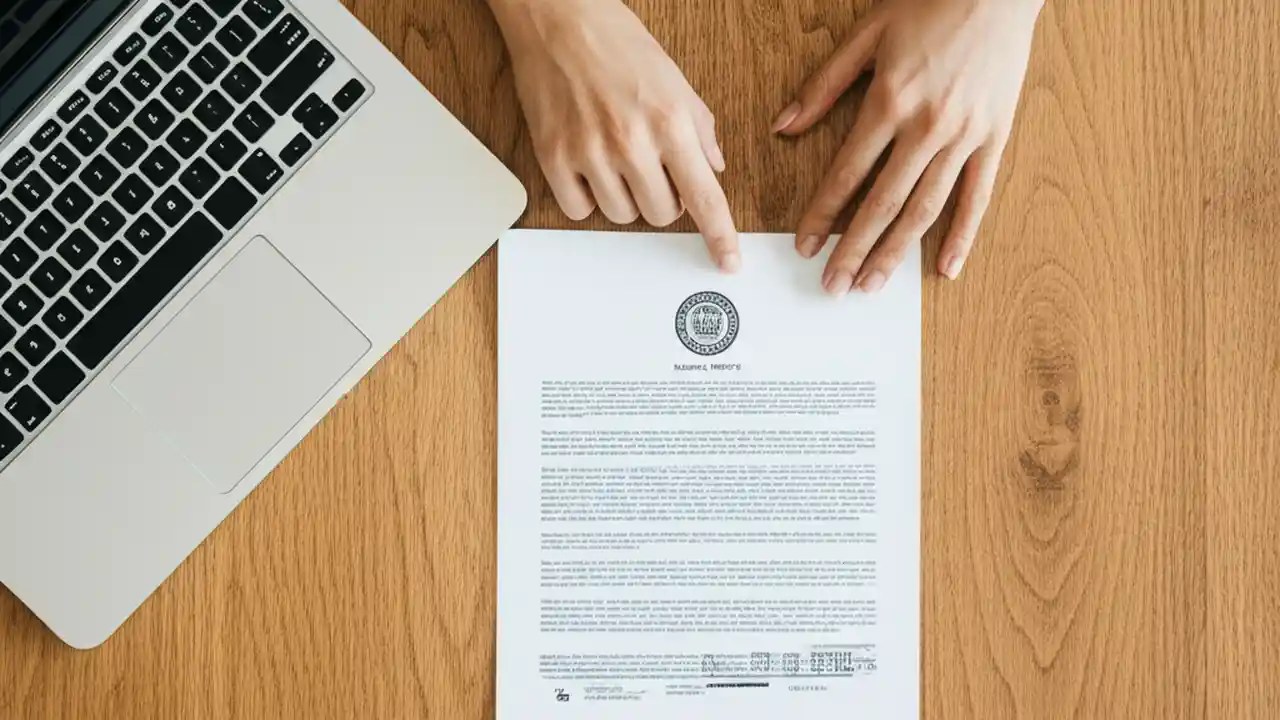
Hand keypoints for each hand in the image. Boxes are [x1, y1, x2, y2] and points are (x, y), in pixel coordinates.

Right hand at [489, 0, 739, 271]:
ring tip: (615, 156)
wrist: (559, 18)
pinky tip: (588, 164)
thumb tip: (712, 171)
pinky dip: (586, 197)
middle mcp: (632, 141)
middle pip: (661, 215)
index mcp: (670, 121)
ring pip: (621, 216)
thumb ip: (700, 130)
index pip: (705, 196)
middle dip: (663, 200)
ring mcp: (590, 152)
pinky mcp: (554, 157)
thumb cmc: (617, 44)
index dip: (719, 236)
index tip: (728, 262)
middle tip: (650, 167)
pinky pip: (579, 209)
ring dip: (625, 197)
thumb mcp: (676, 80)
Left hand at [773, 0, 1043, 293]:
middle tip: (832, 286)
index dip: (822, 215)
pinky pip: (977, 197)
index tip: (805, 246)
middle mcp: (927, 127)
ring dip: (895, 252)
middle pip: (882, 204)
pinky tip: (946, 268)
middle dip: (853, 250)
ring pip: (925, 209)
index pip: (846, 174)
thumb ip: (823, 85)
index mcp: (889, 102)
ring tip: (871, 284)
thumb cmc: (930, 3)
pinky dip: (962, 236)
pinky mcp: (995, 139)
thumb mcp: (867, 34)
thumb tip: (783, 127)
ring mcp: (965, 137)